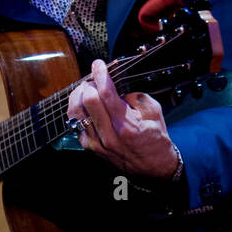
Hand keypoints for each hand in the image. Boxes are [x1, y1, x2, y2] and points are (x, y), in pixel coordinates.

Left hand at [66, 60, 179, 179]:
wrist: (153, 167)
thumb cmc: (155, 137)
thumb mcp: (154, 111)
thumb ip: (135, 95)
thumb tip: (116, 86)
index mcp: (126, 125)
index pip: (106, 93)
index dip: (101, 74)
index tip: (99, 64)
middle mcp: (109, 135)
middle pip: (87, 101)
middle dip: (89, 83)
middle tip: (94, 79)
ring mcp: (97, 143)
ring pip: (76, 112)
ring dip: (79, 96)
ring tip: (86, 90)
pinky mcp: (90, 147)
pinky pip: (76, 124)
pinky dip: (78, 111)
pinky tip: (86, 106)